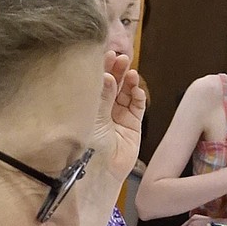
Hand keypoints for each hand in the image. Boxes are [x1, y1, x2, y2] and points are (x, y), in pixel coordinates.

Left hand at [92, 52, 146, 179]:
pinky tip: (137, 90)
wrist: (99, 171)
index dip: (103, 68)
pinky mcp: (132, 127)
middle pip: (113, 85)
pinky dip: (139, 98)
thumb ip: (102, 96)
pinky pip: (138, 108)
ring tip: (131, 73)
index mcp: (89, 106)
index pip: (97, 83)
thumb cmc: (87, 145)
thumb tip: (107, 75)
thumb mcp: (92, 117)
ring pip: (126, 94)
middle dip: (118, 71)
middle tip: (121, 59)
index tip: (107, 54)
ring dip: (130, 82)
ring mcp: (119, 119)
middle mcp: (104, 111)